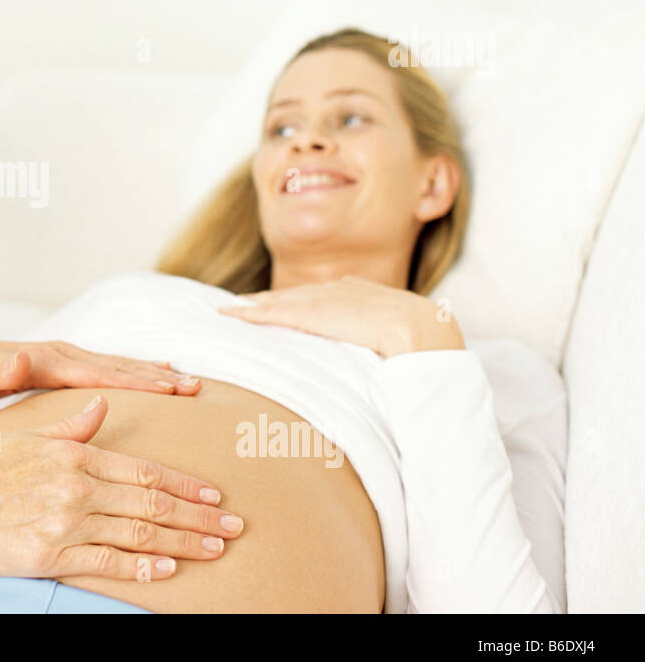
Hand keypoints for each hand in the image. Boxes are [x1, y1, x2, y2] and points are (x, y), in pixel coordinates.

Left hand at [0, 333, 204, 405]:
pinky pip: (111, 368)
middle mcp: (66, 355)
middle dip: (159, 377)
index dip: (139, 381)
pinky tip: (157, 374)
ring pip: (120, 365)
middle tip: (197, 387)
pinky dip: (138, 371)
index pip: (103, 374)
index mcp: (51, 363)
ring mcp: (69, 357)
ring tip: (190, 381)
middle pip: (120, 366)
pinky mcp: (68, 364)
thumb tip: (21, 357)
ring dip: (155, 373)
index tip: (172, 387)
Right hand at [0, 396, 241, 579]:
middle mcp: (76, 487)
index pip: (145, 471)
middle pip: (153, 504)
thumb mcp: (25, 436)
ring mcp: (64, 523)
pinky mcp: (49, 555)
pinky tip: (166, 571)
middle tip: (234, 527)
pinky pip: (106, 563)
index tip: (215, 495)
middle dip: (199, 517)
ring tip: (214, 550)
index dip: (186, 485)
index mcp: (75, 455)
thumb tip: (103, 404)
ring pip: (139, 534)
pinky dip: (141, 568)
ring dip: (183, 543)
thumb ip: (70, 424)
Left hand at [216, 275, 464, 356]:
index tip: (278, 305)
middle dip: (272, 300)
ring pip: (287, 301)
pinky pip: (281, 312)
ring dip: (256, 306)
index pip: (328, 297)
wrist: (432, 344)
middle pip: (302, 295)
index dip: (300, 301)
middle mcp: (351, 291)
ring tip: (230, 310)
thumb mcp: (402, 346)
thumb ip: (381, 347)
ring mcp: (337, 299)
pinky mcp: (321, 313)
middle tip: (240, 305)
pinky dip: (255, 313)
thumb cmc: (427, 357)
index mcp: (372, 296)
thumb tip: (378, 371)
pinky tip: (234, 314)